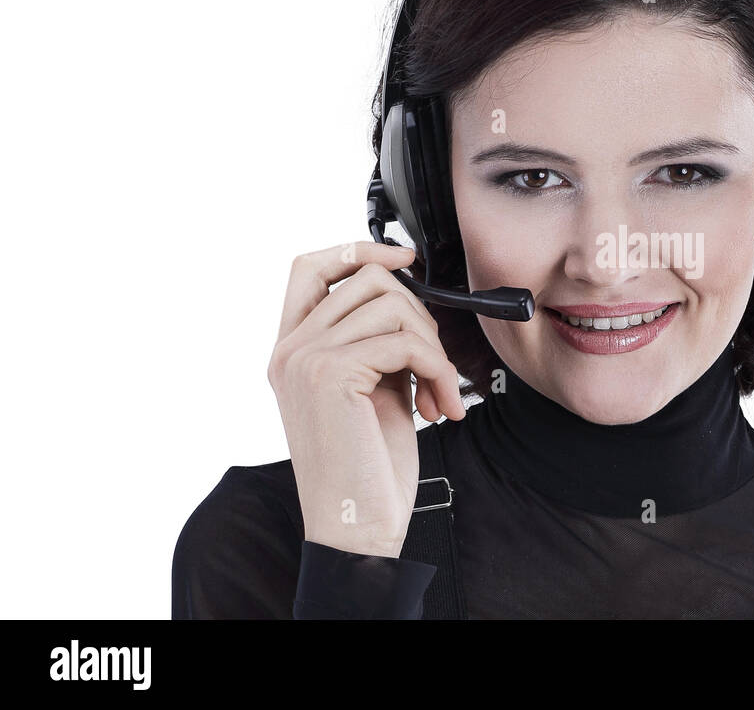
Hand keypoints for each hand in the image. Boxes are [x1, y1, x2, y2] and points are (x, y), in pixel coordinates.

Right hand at [266, 242, 465, 558]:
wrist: (355, 528)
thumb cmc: (368, 470)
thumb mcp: (373, 391)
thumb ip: (377, 344)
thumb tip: (411, 299)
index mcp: (292, 352)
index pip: (310, 267)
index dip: (358, 249)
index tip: (405, 258)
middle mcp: (290, 351)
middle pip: (367, 279)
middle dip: (420, 316)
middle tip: (435, 369)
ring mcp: (304, 359)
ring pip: (393, 305)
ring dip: (434, 348)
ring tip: (438, 395)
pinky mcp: (330, 374)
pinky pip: (406, 341)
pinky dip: (438, 371)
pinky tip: (440, 408)